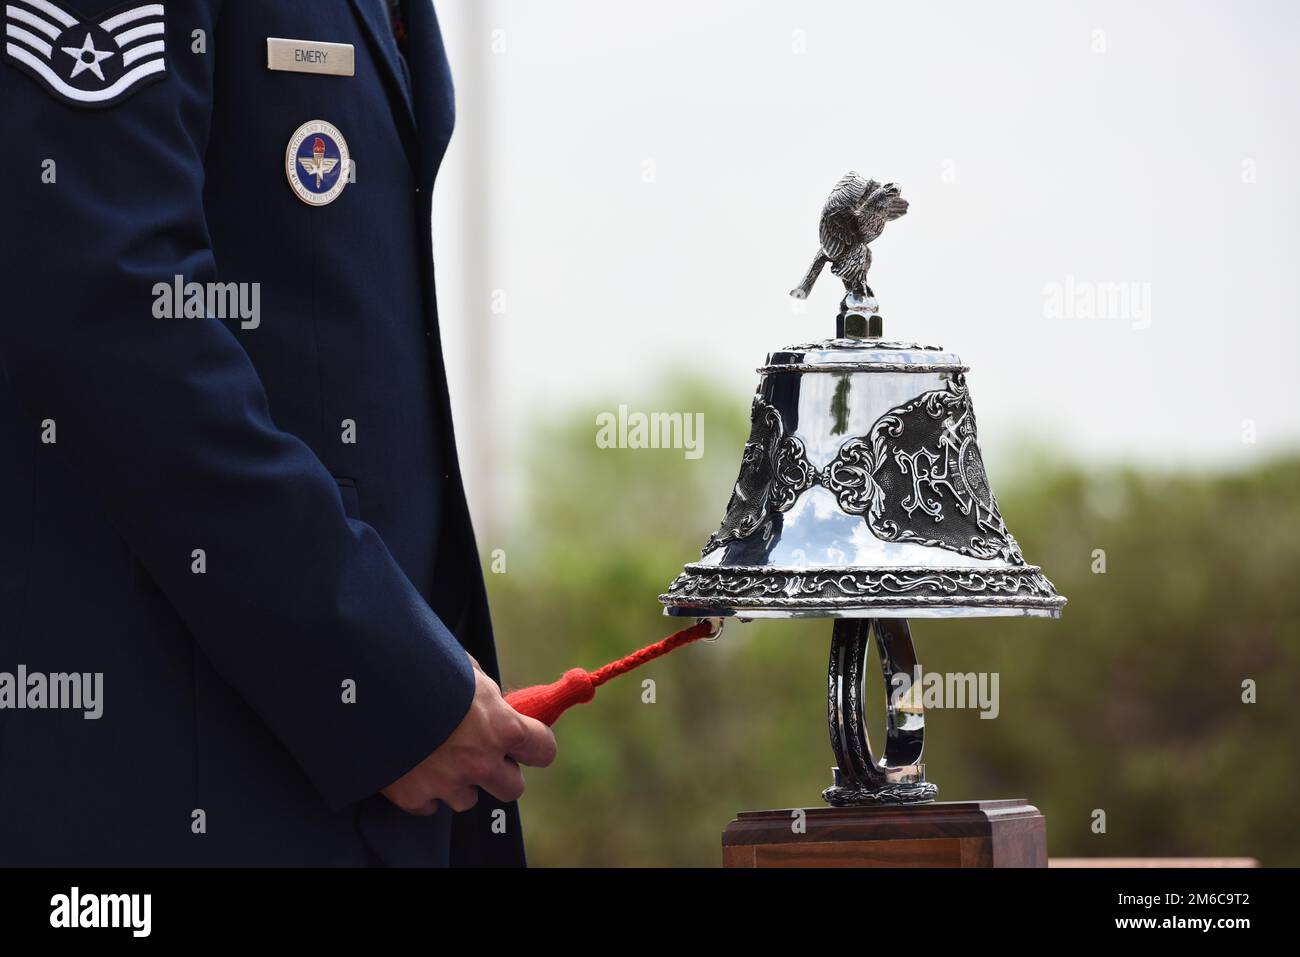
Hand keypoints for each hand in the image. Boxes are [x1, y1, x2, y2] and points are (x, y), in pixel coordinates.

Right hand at [381, 658, 556, 815]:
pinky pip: (429, 804)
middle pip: (513, 788)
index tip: (526, 740)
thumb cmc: (422, 666)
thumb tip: (493, 704)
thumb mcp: (465, 670)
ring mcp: (446, 783)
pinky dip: (423, 789)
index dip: (536, 744)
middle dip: (501, 772)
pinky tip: (412, 762)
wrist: (367, 683)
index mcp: (501, 727)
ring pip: (468, 800)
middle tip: (482, 753)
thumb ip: (486, 695)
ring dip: (459, 782)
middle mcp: (480, 762)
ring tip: (437, 753)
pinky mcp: (413, 796)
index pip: (543, 750)